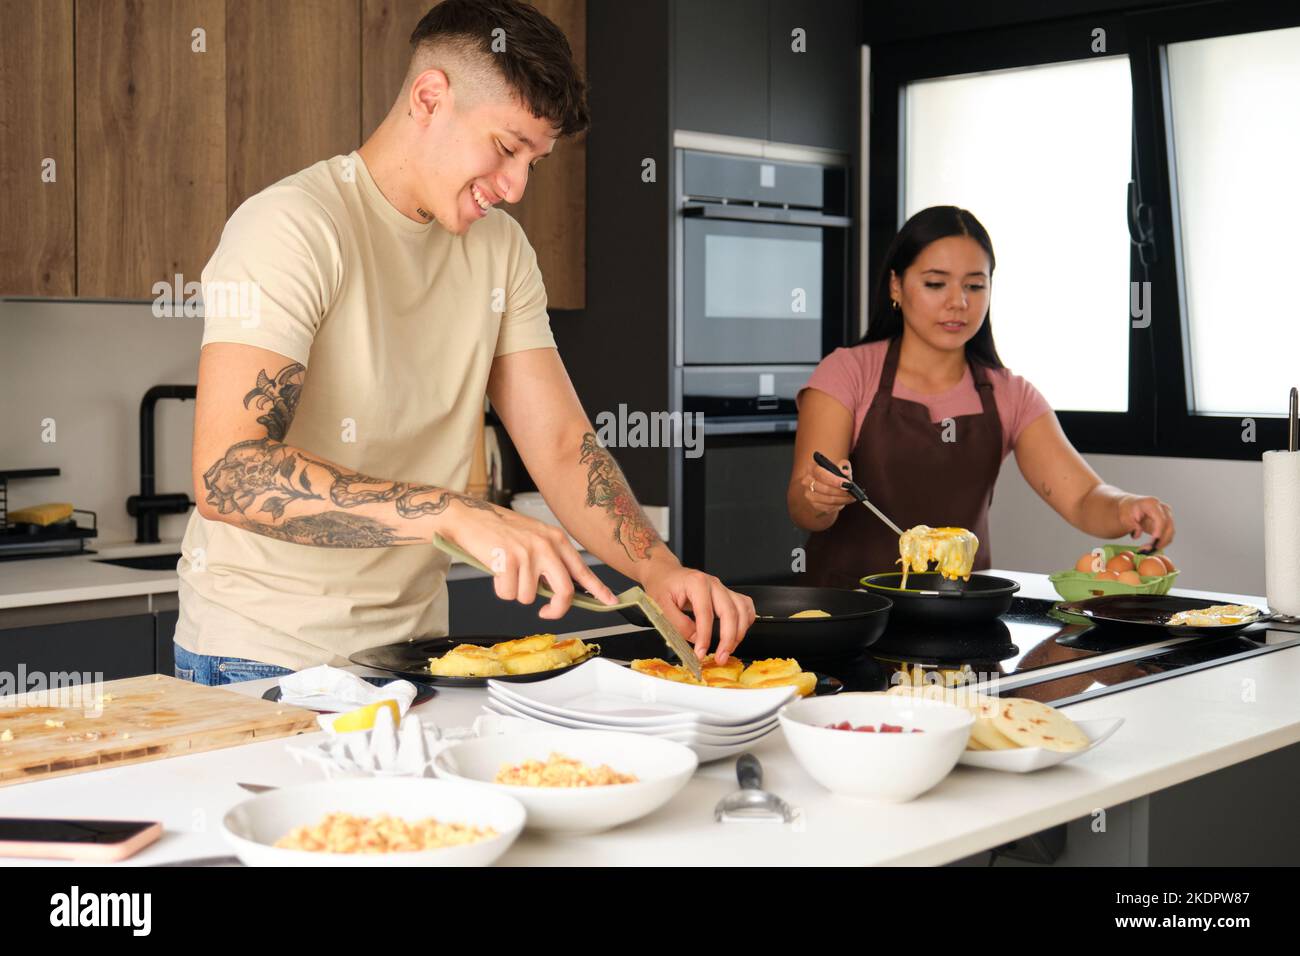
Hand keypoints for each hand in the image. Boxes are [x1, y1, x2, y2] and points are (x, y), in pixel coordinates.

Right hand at [441, 502, 616, 618]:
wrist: (469, 516)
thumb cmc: (499, 530)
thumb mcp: (533, 538)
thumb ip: (549, 561)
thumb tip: (560, 592)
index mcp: (556, 539)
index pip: (582, 569)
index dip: (598, 589)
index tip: (610, 601)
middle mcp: (546, 545)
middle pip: (564, 592)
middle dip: (555, 609)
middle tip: (545, 612)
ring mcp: (528, 552)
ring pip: (528, 597)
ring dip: (514, 592)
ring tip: (505, 571)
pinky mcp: (507, 559)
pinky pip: (508, 594)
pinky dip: (499, 588)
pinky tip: (494, 570)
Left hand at [640, 560, 756, 663]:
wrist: (665, 574)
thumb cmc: (663, 586)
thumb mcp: (661, 605)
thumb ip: (678, 624)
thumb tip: (696, 639)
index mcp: (696, 583)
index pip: (706, 613)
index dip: (705, 636)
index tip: (701, 652)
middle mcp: (714, 584)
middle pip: (730, 612)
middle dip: (728, 639)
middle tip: (721, 657)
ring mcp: (723, 589)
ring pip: (742, 610)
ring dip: (739, 633)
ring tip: (728, 649)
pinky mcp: (727, 594)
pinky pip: (745, 606)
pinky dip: (746, 621)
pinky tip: (737, 634)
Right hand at [800, 457, 855, 518]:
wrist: (829, 484)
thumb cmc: (835, 474)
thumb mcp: (841, 466)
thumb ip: (845, 466)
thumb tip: (845, 472)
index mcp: (812, 468)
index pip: (821, 474)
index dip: (834, 480)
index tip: (847, 484)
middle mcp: (807, 481)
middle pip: (824, 489)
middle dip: (840, 492)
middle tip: (851, 492)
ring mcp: (809, 494)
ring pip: (827, 500)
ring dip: (842, 500)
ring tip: (851, 497)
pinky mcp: (814, 504)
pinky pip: (828, 507)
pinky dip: (838, 505)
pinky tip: (844, 501)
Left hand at [1118, 494, 1175, 549]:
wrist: (1131, 506)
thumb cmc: (1127, 510)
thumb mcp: (1125, 516)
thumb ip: (1132, 525)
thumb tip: (1137, 535)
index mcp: (1152, 503)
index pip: (1160, 518)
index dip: (1159, 531)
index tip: (1154, 541)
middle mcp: (1163, 508)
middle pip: (1168, 526)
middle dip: (1161, 540)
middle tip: (1148, 549)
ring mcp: (1167, 515)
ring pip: (1170, 532)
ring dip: (1161, 544)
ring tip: (1146, 549)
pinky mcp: (1168, 524)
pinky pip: (1168, 536)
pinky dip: (1161, 543)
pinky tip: (1150, 548)